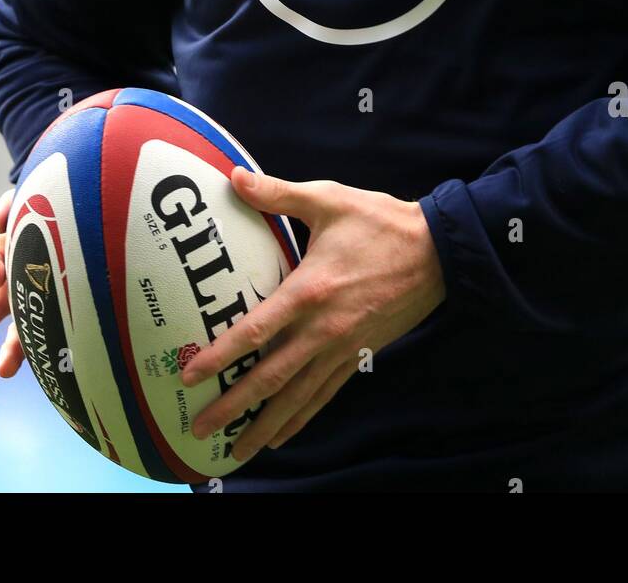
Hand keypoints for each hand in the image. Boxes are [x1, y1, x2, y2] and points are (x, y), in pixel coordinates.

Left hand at [180, 168, 445, 463]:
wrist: (437, 250)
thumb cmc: (380, 222)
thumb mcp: (328, 199)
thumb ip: (278, 193)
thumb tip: (235, 177)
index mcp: (310, 291)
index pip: (257, 331)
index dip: (221, 355)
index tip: (191, 374)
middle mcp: (324, 329)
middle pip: (271, 378)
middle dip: (233, 405)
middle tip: (199, 428)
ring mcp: (344, 347)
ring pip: (298, 396)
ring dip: (266, 424)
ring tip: (237, 450)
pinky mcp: (361, 354)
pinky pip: (325, 393)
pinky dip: (302, 417)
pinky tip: (283, 434)